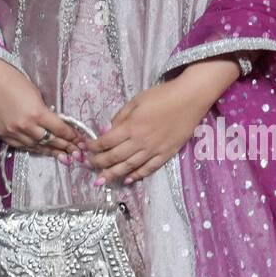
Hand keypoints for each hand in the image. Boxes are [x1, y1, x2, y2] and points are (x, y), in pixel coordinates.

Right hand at [0, 55, 81, 160]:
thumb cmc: (12, 78)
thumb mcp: (35, 93)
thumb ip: (43, 110)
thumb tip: (52, 122)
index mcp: (37, 113)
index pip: (59, 129)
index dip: (72, 136)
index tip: (80, 140)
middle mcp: (26, 126)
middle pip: (50, 141)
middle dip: (65, 147)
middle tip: (76, 153)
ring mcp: (12, 133)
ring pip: (36, 147)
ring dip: (51, 151)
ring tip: (64, 157)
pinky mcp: (2, 135)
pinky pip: (21, 146)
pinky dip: (33, 148)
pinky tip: (42, 150)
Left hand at [80, 72, 219, 185]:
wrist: (189, 99)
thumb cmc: (161, 96)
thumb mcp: (136, 101)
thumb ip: (120, 117)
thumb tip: (106, 131)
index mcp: (131, 127)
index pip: (107, 142)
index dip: (94, 147)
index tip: (86, 149)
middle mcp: (140, 142)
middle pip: (115, 157)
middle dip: (100, 163)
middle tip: (90, 167)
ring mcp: (154, 150)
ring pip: (130, 166)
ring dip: (114, 174)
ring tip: (102, 181)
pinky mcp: (166, 154)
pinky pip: (149, 168)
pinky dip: (138, 175)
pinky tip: (129, 180)